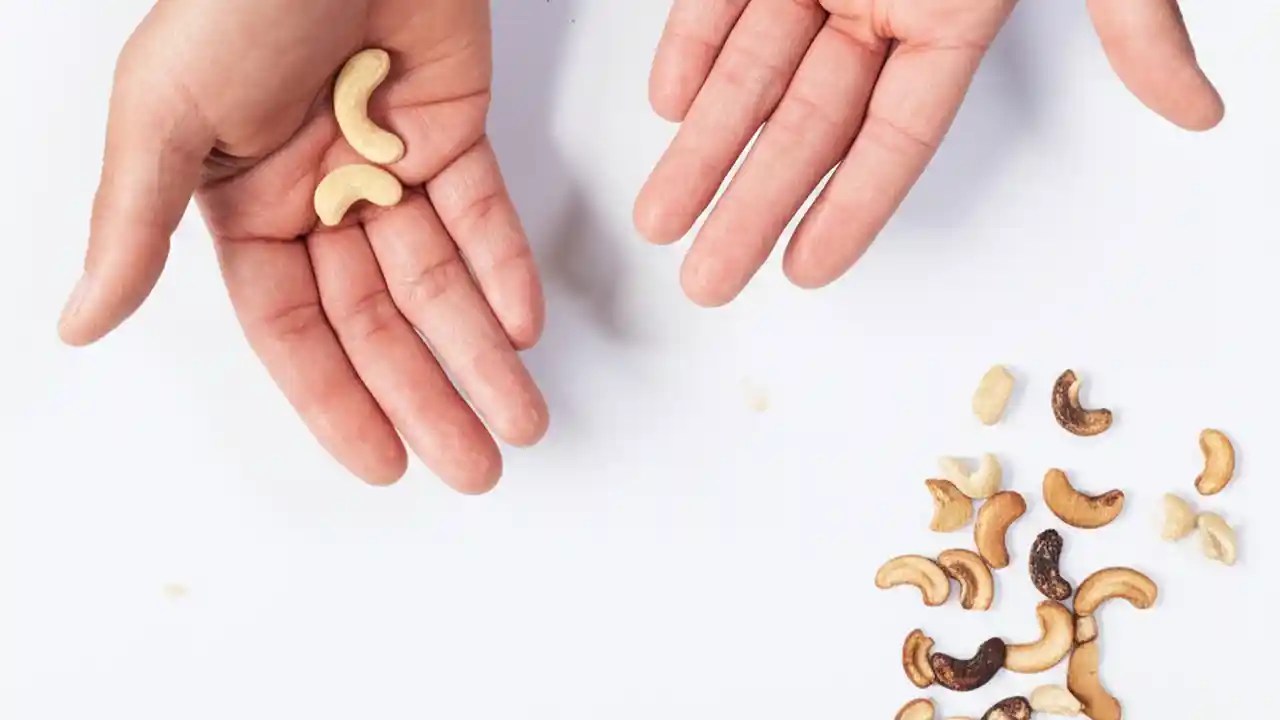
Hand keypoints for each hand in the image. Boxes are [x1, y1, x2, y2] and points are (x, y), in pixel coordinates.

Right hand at [58, 0, 548, 492]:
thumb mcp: (163, 116)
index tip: (386, 464)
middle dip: (429, 396)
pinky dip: (505, 268)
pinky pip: (482, 215)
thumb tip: (79, 325)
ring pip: (441, 280)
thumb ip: (135, 227)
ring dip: (483, 352)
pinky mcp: (453, 130)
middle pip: (380, 321)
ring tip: (523, 421)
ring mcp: (389, 166)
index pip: (295, 330)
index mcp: (244, 207)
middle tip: (477, 468)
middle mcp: (319, 197)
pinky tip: (524, 327)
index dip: (339, 400)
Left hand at [636, 0, 1223, 305]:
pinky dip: (690, 41)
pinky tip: (666, 105)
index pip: (895, 138)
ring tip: (660, 221)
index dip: (851, 209)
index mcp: (950, 15)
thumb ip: (1133, 23)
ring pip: (748, 70)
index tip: (804, 271)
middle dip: (750, 204)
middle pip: (805, 126)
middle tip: (706, 280)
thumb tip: (1199, 112)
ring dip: (700, 145)